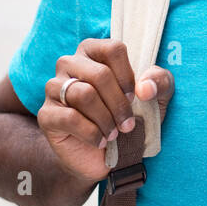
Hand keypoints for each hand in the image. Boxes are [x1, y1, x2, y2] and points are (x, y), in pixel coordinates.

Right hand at [38, 38, 174, 185]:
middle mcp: (70, 64)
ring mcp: (54, 88)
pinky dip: (91, 133)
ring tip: (113, 134)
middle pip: (99, 74)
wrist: (105, 157)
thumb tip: (146, 87)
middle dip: (119, 103)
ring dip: (106, 119)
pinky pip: (69, 117)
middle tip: (127, 124)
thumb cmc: (128, 118)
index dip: (128, 76)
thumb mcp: (155, 99)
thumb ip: (161, 83)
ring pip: (83, 94)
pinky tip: (99, 141)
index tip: (134, 96)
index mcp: (94, 52)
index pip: (113, 48)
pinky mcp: (46, 114)